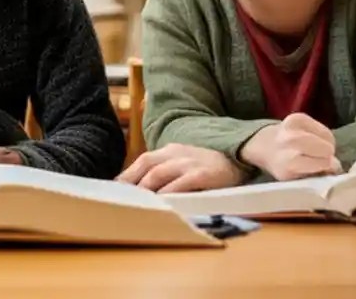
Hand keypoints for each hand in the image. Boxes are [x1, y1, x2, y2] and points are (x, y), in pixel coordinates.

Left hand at [116, 143, 245, 192]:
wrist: (240, 159)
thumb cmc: (207, 167)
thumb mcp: (184, 163)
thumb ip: (165, 171)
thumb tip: (140, 188)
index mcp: (169, 151)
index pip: (142, 161)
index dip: (127, 175)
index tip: (115, 191)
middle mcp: (176, 153)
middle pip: (146, 166)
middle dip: (131, 183)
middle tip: (120, 199)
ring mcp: (189, 163)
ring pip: (158, 174)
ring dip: (144, 190)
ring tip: (134, 203)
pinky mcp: (203, 174)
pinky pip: (180, 184)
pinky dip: (168, 194)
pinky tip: (160, 204)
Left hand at [241, 113, 341, 180]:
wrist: (264, 145)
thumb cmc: (284, 166)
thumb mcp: (297, 179)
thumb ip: (317, 175)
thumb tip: (336, 168)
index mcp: (289, 162)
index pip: (325, 163)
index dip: (327, 167)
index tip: (323, 170)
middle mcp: (290, 142)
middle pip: (328, 149)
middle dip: (328, 156)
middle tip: (320, 159)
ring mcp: (293, 126)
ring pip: (329, 137)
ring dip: (327, 145)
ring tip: (316, 150)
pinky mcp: (298, 116)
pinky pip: (323, 127)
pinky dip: (323, 135)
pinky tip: (313, 139)